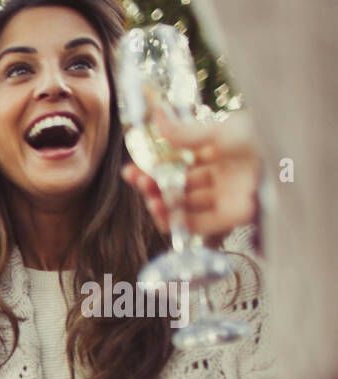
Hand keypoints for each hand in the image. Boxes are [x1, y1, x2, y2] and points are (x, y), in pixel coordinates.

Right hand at [122, 109, 260, 245]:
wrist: (285, 160)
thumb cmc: (258, 138)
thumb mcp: (216, 130)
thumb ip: (184, 131)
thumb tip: (156, 113)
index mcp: (218, 154)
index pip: (179, 164)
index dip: (155, 167)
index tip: (134, 167)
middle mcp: (220, 178)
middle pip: (178, 186)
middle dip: (153, 185)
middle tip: (137, 180)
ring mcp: (224, 198)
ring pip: (184, 206)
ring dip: (161, 203)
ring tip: (149, 197)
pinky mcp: (228, 217)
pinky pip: (197, 224)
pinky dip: (176, 221)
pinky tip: (161, 211)